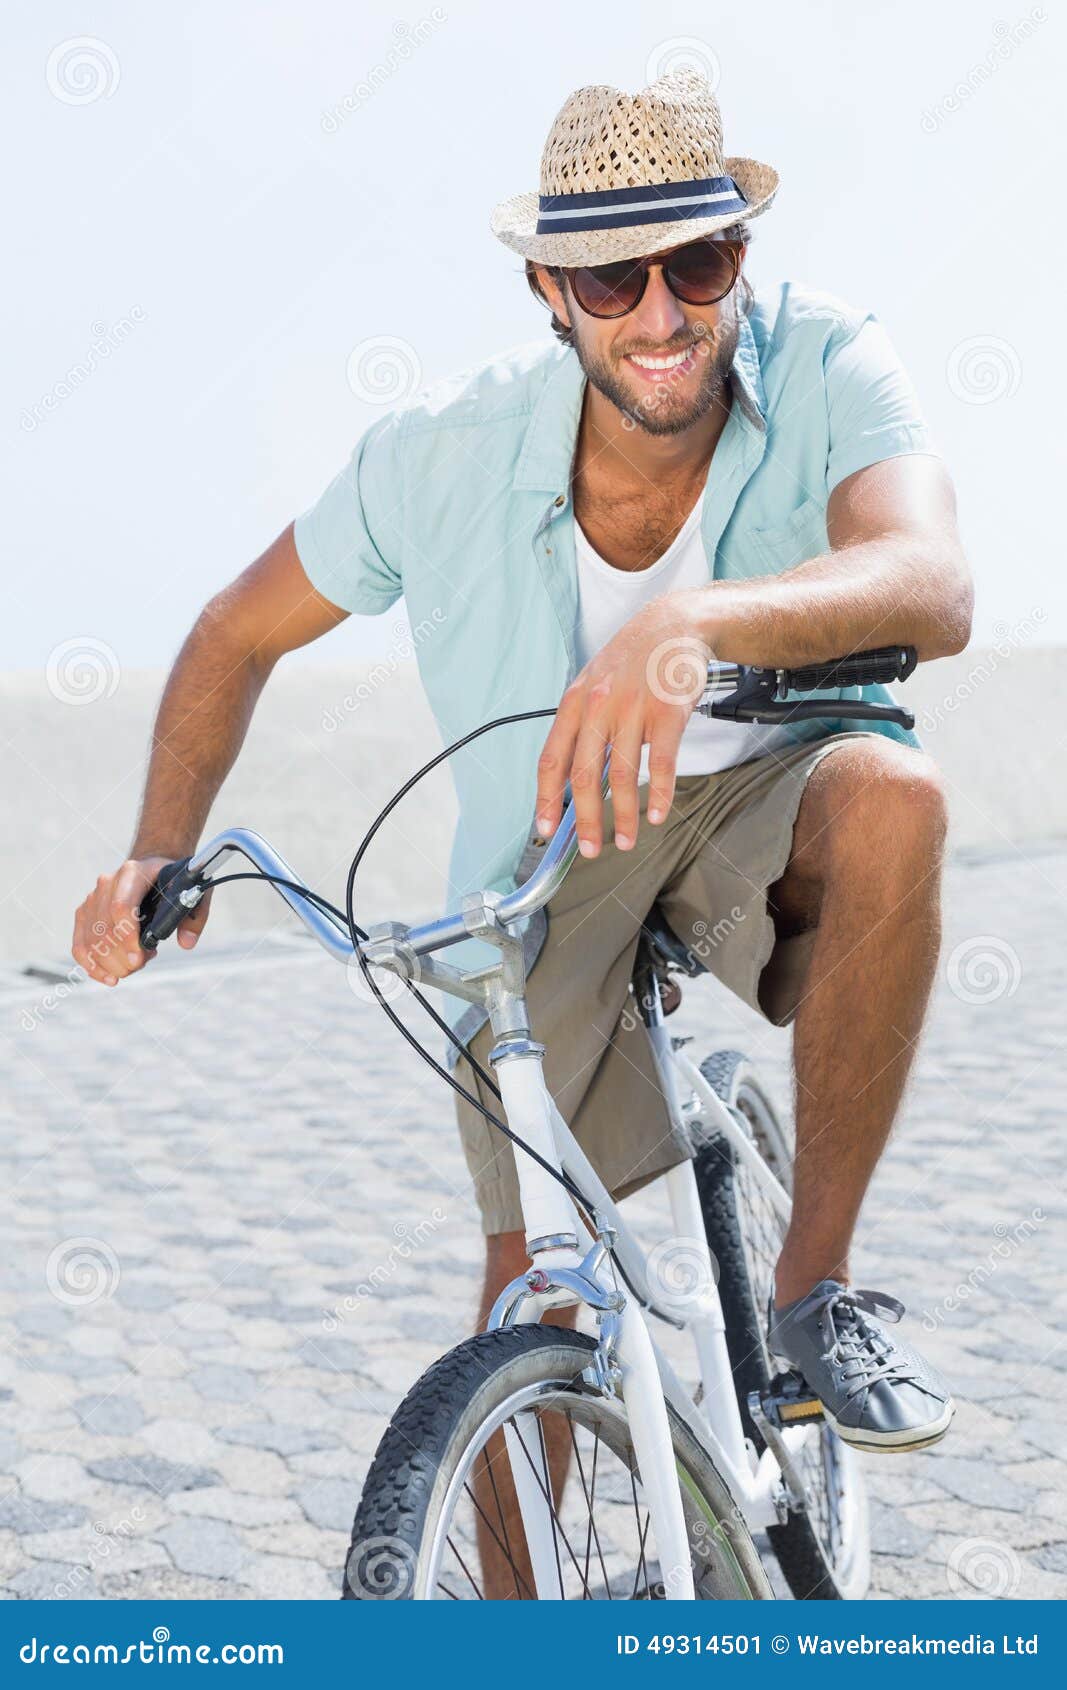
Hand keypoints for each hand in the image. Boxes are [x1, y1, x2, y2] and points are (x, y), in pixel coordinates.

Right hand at [72, 856, 210, 985]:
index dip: (128, 937)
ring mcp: (92, 899)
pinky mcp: (84, 913)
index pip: (121, 906)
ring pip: (92, 940)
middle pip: (105, 929)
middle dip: (122, 957)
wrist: (151, 868)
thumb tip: (186, 943)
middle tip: (140, 965)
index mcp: (133, 873)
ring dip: (112, 964)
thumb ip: (195, 917)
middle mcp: (107, 884)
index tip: (139, 958)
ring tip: (134, 966)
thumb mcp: (192, 892)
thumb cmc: (172, 882)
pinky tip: (110, 978)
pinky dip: (92, 966)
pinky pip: (80, 945)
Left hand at [536, 591, 711, 857]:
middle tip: (591, 850)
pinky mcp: (668, 712)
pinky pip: (662, 762)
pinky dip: (660, 793)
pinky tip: (658, 814)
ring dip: (623, 815)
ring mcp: (633, 709)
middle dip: (585, 820)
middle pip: (584, 774)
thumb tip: (575, 782)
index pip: (552, 759)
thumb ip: (583, 727)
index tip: (546, 829)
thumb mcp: (594, 684)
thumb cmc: (631, 661)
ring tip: (627, 841)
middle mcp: (598, 706)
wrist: (674, 625)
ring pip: (622, 774)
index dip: (546, 798)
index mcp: (574, 703)